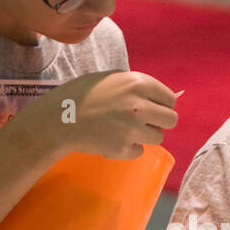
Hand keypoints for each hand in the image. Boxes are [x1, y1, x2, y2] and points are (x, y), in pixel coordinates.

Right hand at [22, 71, 177, 159]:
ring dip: (144, 136)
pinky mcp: (123, 147)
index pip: (170, 99)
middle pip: (171, 120)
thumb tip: (160, 99)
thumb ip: (136, 86)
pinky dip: (129, 148)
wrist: (59, 118)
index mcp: (138, 83)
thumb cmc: (82, 94)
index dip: (163, 106)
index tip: (155, 110)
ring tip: (124, 130)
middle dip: (160, 123)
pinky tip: (112, 140)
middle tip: (144, 124)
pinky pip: (139, 151)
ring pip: (158, 138)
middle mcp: (140, 105)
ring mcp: (132, 128)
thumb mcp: (111, 79)